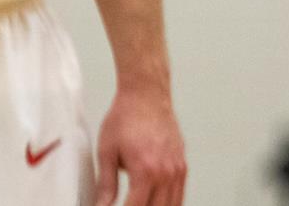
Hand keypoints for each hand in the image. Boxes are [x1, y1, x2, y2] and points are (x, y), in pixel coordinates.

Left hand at [93, 84, 186, 205]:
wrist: (146, 94)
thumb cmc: (125, 117)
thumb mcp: (107, 151)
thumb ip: (106, 184)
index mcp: (145, 171)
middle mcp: (166, 173)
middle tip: (127, 205)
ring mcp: (177, 170)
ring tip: (139, 203)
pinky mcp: (182, 166)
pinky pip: (179, 195)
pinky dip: (169, 204)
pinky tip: (154, 202)